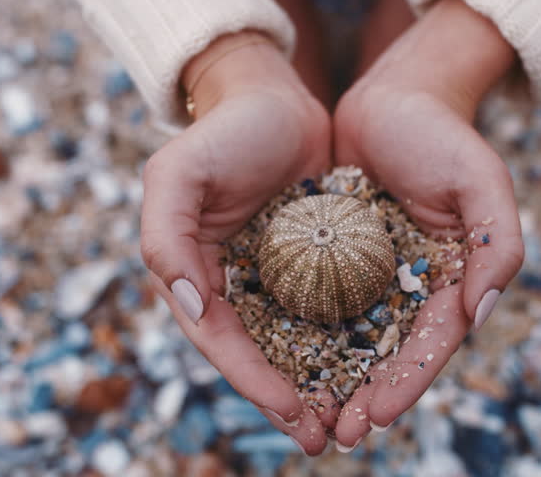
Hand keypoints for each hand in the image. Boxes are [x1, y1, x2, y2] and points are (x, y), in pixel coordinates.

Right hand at [140, 33, 330, 454]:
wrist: (274, 100)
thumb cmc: (223, 134)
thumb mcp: (178, 175)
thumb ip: (167, 239)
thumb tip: (193, 306)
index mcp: (195, 276)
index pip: (222, 341)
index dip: (252, 380)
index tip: (290, 412)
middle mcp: (233, 286)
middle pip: (260, 357)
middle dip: (289, 401)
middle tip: (323, 440)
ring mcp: (274, 279)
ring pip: (297, 345)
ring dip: (320, 385)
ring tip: (350, 423)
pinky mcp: (313, 266)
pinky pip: (329, 312)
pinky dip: (345, 344)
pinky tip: (372, 370)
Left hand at [331, 0, 524, 449]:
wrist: (391, 99)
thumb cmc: (443, 136)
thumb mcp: (481, 180)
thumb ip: (496, 244)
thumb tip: (480, 312)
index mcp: (451, 280)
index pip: (432, 342)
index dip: (408, 382)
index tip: (380, 416)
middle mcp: (408, 287)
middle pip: (386, 353)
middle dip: (364, 397)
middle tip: (336, 435)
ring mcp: (368, 275)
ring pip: (347, 338)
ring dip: (329, 380)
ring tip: (306, 419)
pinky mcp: (330, 258)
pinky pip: (313, 302)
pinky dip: (299, 334)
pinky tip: (278, 362)